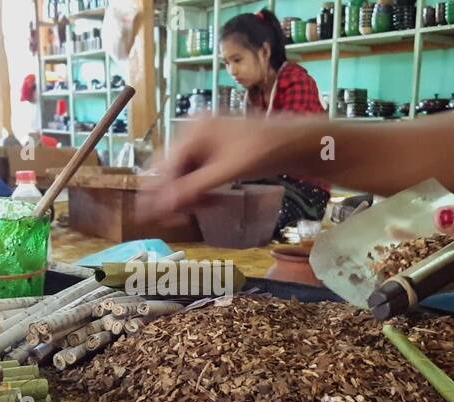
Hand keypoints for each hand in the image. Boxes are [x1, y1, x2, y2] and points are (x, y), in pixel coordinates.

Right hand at [137, 116, 309, 216]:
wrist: (293, 142)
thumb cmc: (264, 151)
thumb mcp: (228, 171)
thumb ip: (195, 187)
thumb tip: (165, 205)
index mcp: (193, 131)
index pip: (164, 166)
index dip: (160, 194)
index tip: (160, 217)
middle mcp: (193, 132)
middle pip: (170, 170)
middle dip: (175, 195)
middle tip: (182, 218)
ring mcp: (203, 141)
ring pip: (182, 174)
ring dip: (188, 194)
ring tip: (204, 207)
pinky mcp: (213, 151)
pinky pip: (195, 173)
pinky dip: (200, 189)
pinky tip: (211, 200)